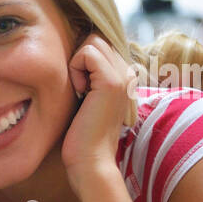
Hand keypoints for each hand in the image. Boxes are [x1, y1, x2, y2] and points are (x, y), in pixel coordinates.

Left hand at [63, 34, 136, 187]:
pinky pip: (87, 52)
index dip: (81, 60)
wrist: (91, 162)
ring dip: (76, 64)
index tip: (80, 89)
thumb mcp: (84, 100)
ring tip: (80, 92)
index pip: (99, 44)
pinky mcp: (112, 81)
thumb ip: (87, 76)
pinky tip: (80, 94)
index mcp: (124, 77)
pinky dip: (75, 69)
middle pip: (96, 39)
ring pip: (92, 42)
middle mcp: (128, 73)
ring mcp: (123, 76)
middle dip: (78, 59)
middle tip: (78, 90)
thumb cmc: (82, 137)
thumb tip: (73, 56)